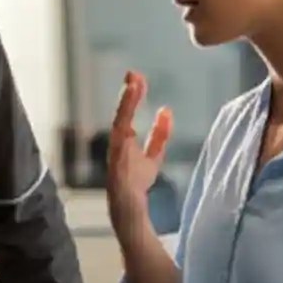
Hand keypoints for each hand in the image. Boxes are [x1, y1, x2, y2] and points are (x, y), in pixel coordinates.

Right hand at [106, 71, 172, 235]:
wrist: (129, 209)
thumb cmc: (136, 184)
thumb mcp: (153, 156)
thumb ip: (159, 135)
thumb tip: (167, 111)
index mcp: (124, 140)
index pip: (128, 113)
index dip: (133, 95)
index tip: (138, 77)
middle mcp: (117, 141)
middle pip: (122, 111)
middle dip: (129, 93)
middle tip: (134, 73)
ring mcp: (116, 148)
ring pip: (120, 118)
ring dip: (127, 100)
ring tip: (134, 82)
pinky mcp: (117, 155)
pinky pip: (120, 131)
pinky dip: (125, 116)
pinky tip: (132, 104)